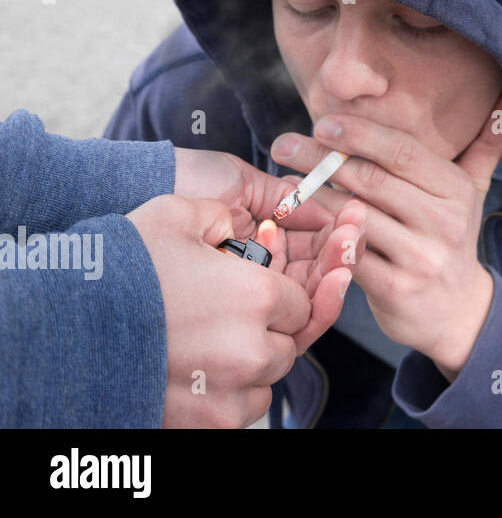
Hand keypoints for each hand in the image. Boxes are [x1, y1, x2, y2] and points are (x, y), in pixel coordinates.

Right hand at [126, 194, 351, 427]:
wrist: (60, 333)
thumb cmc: (116, 273)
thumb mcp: (172, 215)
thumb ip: (221, 215)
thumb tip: (236, 224)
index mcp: (257, 296)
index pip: (302, 302)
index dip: (280, 295)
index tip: (258, 292)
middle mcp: (253, 350)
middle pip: (290, 343)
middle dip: (270, 330)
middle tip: (230, 318)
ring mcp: (230, 394)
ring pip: (267, 380)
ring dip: (252, 364)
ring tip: (211, 344)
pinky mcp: (208, 425)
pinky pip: (241, 410)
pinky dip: (229, 394)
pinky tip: (199, 370)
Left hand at [174, 145, 366, 299]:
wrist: (146, 188)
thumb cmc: (189, 180)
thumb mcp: (246, 183)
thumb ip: (289, 199)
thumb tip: (331, 213)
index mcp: (264, 239)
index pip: (313, 244)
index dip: (338, 233)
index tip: (358, 216)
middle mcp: (261, 270)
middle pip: (317, 272)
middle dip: (342, 252)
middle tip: (356, 233)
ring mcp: (251, 293)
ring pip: (310, 295)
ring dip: (337, 271)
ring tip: (350, 246)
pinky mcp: (240, 313)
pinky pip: (290, 315)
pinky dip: (318, 295)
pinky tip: (334, 270)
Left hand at [270, 91, 501, 382]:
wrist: (458, 312)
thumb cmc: (452, 239)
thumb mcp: (475, 191)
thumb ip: (485, 146)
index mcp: (457, 189)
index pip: (404, 152)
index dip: (361, 134)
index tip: (323, 121)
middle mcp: (443, 221)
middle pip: (372, 180)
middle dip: (322, 158)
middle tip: (284, 143)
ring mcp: (421, 257)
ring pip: (354, 216)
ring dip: (313, 195)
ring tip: (282, 177)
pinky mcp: (396, 288)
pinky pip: (348, 254)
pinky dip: (320, 235)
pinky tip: (296, 221)